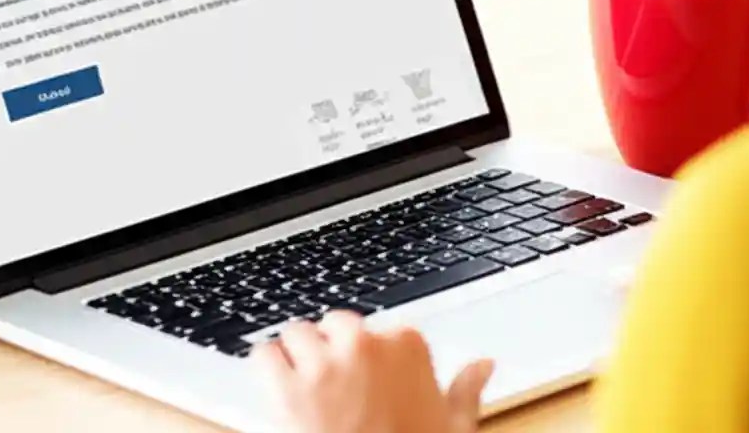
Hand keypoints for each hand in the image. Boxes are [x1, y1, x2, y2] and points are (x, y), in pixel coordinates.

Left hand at [251, 310, 494, 432]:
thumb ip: (465, 391)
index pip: (377, 329)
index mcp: (407, 347)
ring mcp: (324, 366)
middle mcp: (365, 346)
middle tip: (336, 391)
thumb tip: (483, 366)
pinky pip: (264, 355)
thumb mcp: (453, 430)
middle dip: (332, 351)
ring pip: (296, 334)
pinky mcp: (287, 389)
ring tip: (307, 393)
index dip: (369, 359)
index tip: (369, 385)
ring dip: (297, 358)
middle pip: (334, 326)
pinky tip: (281, 395)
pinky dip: (267, 370)